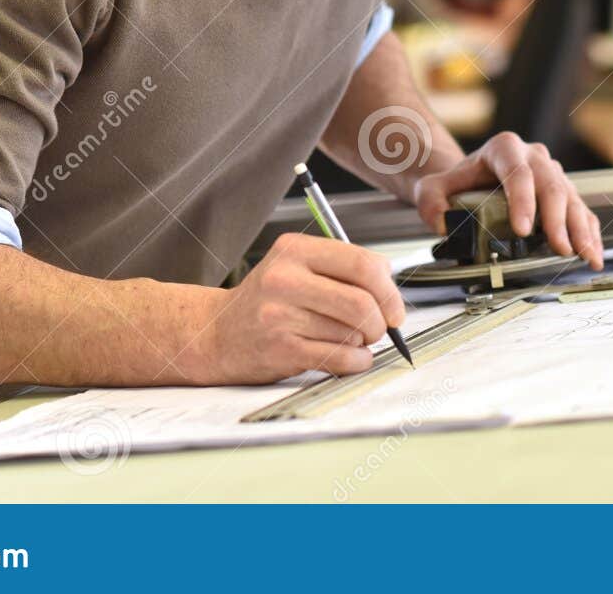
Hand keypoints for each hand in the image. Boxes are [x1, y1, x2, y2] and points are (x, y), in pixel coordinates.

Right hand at [198, 232, 405, 383]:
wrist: (216, 334)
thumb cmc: (266, 301)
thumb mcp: (296, 267)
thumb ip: (341, 269)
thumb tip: (391, 288)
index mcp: (295, 251)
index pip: (362, 264)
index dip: (389, 290)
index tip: (395, 308)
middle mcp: (285, 279)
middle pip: (361, 301)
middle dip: (381, 321)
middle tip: (380, 329)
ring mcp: (280, 315)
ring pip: (351, 331)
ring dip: (363, 342)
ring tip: (350, 339)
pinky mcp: (280, 349)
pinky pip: (338, 357)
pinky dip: (356, 361)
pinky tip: (350, 357)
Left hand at [411, 131, 604, 269]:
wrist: (473, 179)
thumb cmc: (458, 183)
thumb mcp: (433, 187)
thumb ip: (429, 201)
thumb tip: (441, 223)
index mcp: (504, 149)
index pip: (517, 173)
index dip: (523, 201)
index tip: (522, 229)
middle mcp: (534, 156)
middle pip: (551, 186)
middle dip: (558, 220)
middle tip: (559, 248)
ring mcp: (552, 172)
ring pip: (572, 198)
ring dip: (581, 229)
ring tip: (586, 255)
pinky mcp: (564, 191)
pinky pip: (581, 209)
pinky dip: (589, 232)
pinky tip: (592, 252)